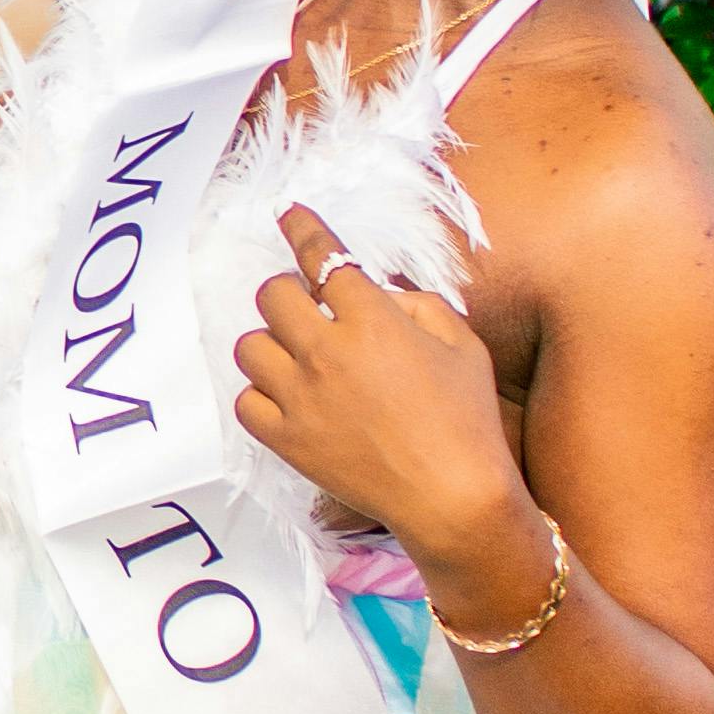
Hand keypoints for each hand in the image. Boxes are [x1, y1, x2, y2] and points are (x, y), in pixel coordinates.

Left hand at [233, 202, 526, 569]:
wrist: (454, 498)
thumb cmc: (467, 420)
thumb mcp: (463, 345)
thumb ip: (417, 304)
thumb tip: (379, 293)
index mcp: (373, 321)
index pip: (324, 258)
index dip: (304, 230)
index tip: (290, 216)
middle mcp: (327, 353)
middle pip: (272, 294)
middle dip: (290, 293)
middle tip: (311, 308)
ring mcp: (301, 398)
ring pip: (249, 346)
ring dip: (272, 343)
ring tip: (299, 357)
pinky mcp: (287, 440)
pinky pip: (246, 401)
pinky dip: (262, 395)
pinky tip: (290, 398)